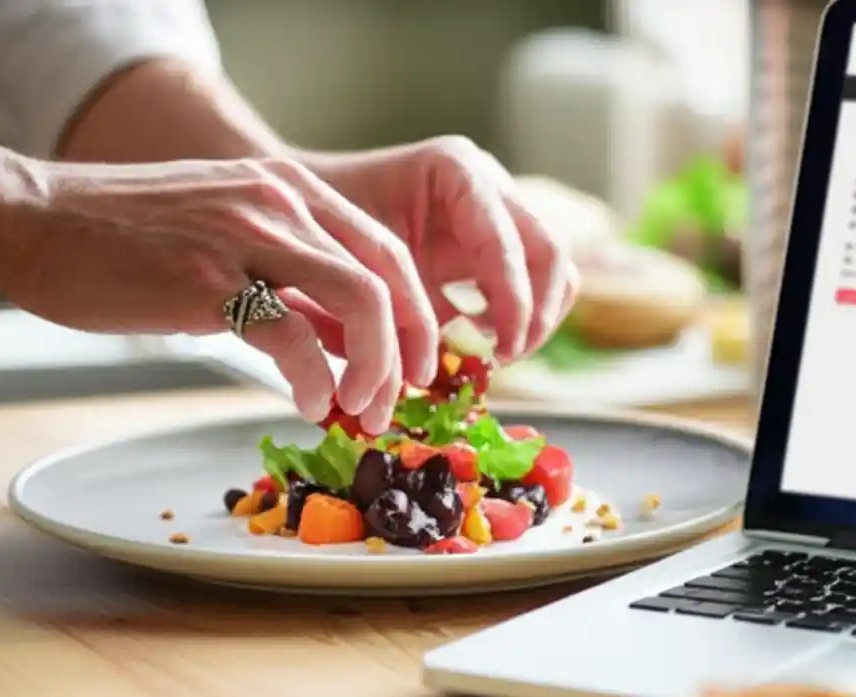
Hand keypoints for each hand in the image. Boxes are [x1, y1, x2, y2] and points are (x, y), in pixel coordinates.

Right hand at [0, 154, 437, 433]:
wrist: (37, 219)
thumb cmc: (133, 240)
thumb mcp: (234, 240)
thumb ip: (296, 282)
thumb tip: (350, 341)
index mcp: (293, 190)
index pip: (386, 251)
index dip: (416, 314)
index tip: (419, 363)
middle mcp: (282, 201)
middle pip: (387, 277)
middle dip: (409, 348)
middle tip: (400, 399)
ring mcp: (247, 235)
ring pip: (359, 301)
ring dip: (375, 368)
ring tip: (361, 409)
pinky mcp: (208, 278)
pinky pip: (292, 335)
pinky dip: (317, 379)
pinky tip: (309, 402)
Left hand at [302, 136, 579, 360]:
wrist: (302, 203)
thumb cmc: (321, 224)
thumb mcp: (359, 260)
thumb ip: (404, 305)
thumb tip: (437, 368)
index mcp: (456, 170)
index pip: (508, 241)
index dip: (514, 301)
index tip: (502, 350)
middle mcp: (488, 181)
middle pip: (549, 251)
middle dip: (535, 312)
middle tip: (506, 357)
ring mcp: (498, 207)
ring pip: (554, 267)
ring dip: (535, 316)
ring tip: (495, 353)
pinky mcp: (495, 239)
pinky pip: (533, 280)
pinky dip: (520, 315)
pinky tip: (481, 338)